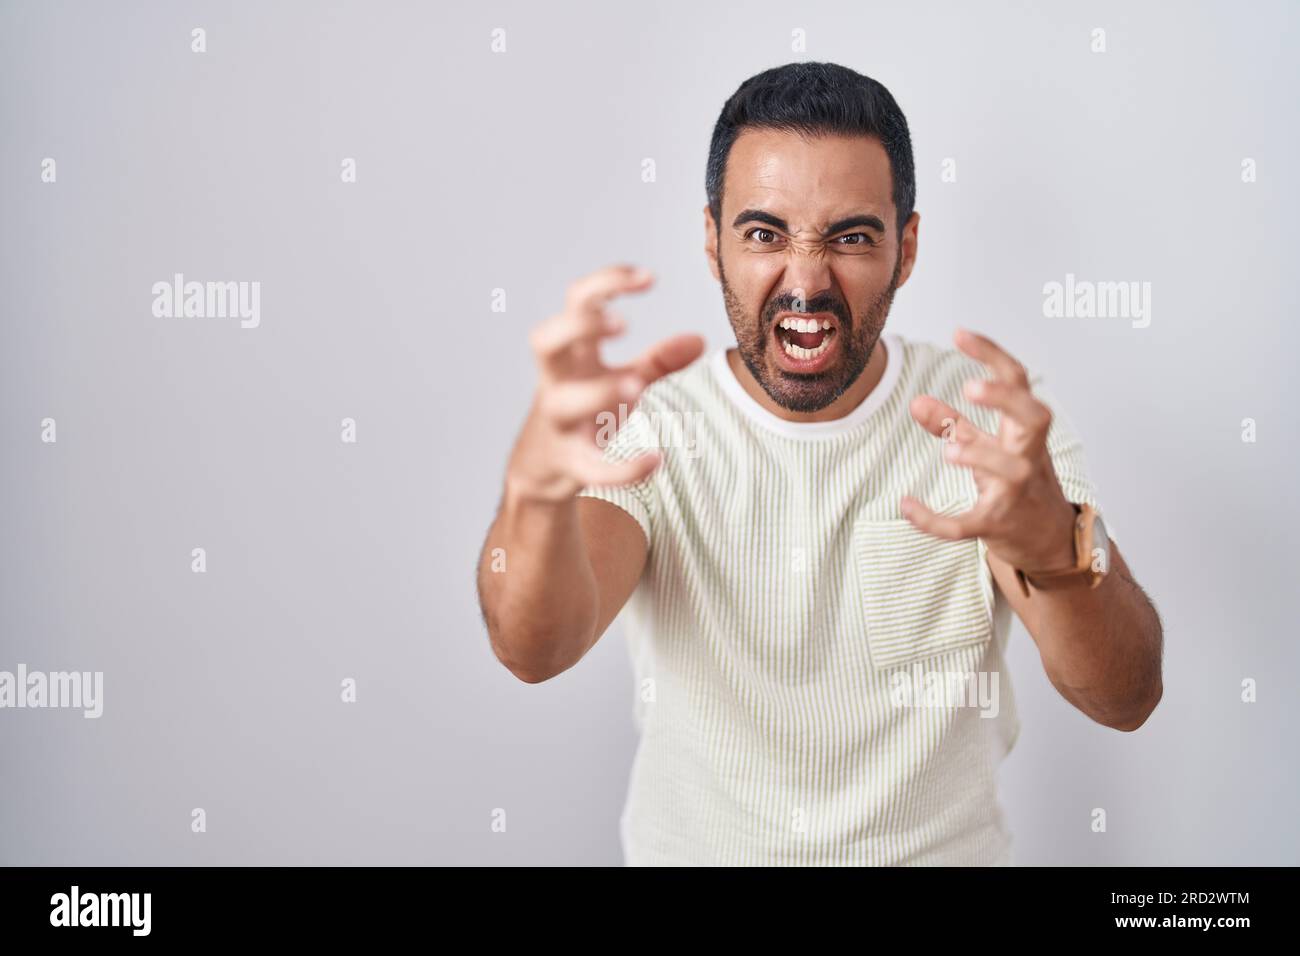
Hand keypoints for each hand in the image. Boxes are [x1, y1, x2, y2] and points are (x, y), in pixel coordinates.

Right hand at [505, 264, 704, 503]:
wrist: (542, 468)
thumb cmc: (583, 412)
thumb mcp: (618, 380)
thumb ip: (657, 360)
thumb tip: (699, 339)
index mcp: (572, 354)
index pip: (578, 302)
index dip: (607, 283)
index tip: (650, 278)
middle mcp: (557, 381)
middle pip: (546, 341)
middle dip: (579, 327)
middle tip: (622, 324)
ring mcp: (558, 422)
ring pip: (563, 402)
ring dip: (599, 390)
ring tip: (637, 385)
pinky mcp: (569, 463)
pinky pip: (592, 467)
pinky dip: (623, 468)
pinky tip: (655, 461)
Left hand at [901, 328, 1077, 573]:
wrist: (1048, 540)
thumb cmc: (1017, 481)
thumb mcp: (987, 447)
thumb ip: (952, 423)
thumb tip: (916, 401)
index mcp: (1023, 431)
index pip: (1018, 382)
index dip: (992, 355)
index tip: (959, 333)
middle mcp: (1026, 455)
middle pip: (1034, 417)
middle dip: (1006, 400)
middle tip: (971, 387)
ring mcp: (1015, 491)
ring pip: (1008, 468)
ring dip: (978, 455)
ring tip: (949, 450)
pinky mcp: (997, 524)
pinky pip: (967, 524)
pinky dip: (934, 519)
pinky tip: (906, 506)